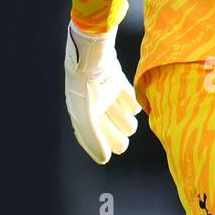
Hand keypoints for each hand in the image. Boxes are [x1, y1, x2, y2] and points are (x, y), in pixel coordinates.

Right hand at [64, 21, 139, 164]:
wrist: (92, 53)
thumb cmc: (84, 87)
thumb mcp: (86, 116)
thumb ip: (93, 139)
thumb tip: (104, 160)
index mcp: (80, 113)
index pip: (90, 137)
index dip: (99, 147)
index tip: (108, 155)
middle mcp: (92, 105)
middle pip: (109, 129)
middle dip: (117, 135)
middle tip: (123, 139)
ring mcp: (104, 92)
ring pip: (121, 115)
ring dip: (126, 119)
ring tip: (128, 120)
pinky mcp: (116, 80)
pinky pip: (128, 98)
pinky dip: (133, 103)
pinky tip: (134, 105)